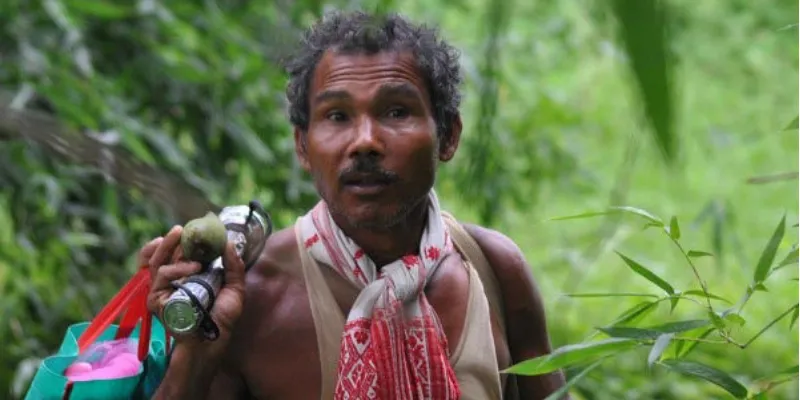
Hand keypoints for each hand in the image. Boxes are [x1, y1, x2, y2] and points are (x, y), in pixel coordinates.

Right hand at [142, 226, 246, 347]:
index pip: (175, 254)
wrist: (212, 340)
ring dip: (168, 246)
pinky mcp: (156, 299)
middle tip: (180, 229)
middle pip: (161, 254)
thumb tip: (230, 243)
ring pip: (156, 260)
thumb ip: (234, 266)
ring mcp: (162, 290)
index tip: (189, 229)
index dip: (178, 241)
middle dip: (169, 239)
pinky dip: (176, 268)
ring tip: (180, 237)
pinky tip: (192, 267)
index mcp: (187, 277)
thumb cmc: (222, 318)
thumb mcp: (234, 289)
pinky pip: (161, 275)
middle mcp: (172, 282)